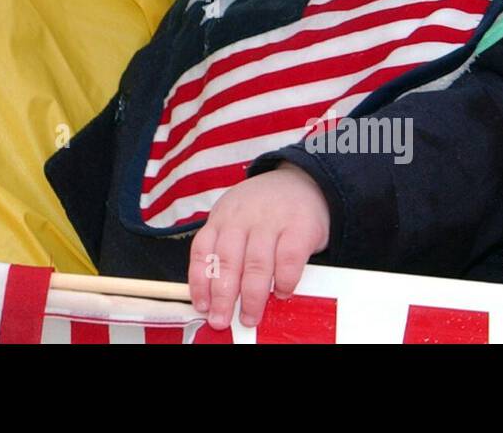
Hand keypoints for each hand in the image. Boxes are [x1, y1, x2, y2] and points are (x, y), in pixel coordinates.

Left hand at [188, 164, 330, 329]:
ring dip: (252, 296)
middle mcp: (242, 218)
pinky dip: (284, 281)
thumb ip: (226, 249)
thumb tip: (215, 296)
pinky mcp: (299, 227)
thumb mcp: (236, 218)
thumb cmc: (264, 208)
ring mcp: (271, 221)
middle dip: (223, 297)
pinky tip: (282, 294)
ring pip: (256, 264)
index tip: (202, 306)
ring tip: (250, 316)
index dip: (200, 282)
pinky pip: (289, 259)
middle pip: (228, 262)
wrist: (303, 180)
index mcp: (222, 217)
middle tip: (221, 321)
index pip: (203, 251)